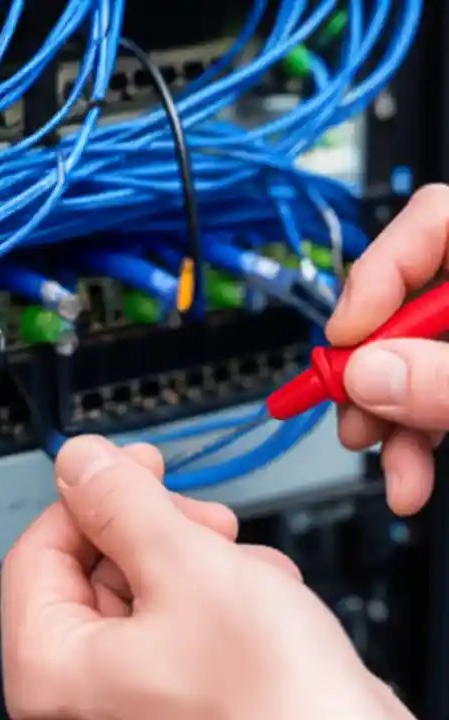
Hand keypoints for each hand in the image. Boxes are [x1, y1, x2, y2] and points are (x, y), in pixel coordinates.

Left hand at [0, 436, 409, 719]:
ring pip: (152, 594)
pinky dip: (229, 608)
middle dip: (162, 536)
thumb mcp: (189, 570)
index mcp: (50, 670)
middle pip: (96, 570)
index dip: (90, 497)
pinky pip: (187, 630)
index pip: (38, 552)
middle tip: (206, 524)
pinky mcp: (187, 703)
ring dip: (206, 569)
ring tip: (251, 580)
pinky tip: (269, 612)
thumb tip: (78, 463)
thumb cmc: (276, 710)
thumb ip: (122, 504)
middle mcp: (81, 695)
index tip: (134, 466)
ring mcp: (133, 702)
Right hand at [326, 184, 448, 516]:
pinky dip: (422, 435)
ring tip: (390, 465)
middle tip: (354, 414)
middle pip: (412, 302)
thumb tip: (370, 374)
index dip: (380, 273)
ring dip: (393, 420)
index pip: (433, 218)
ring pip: (421, 360)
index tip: (352, 338)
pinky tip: (412, 473)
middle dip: (376, 370)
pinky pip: (442, 393)